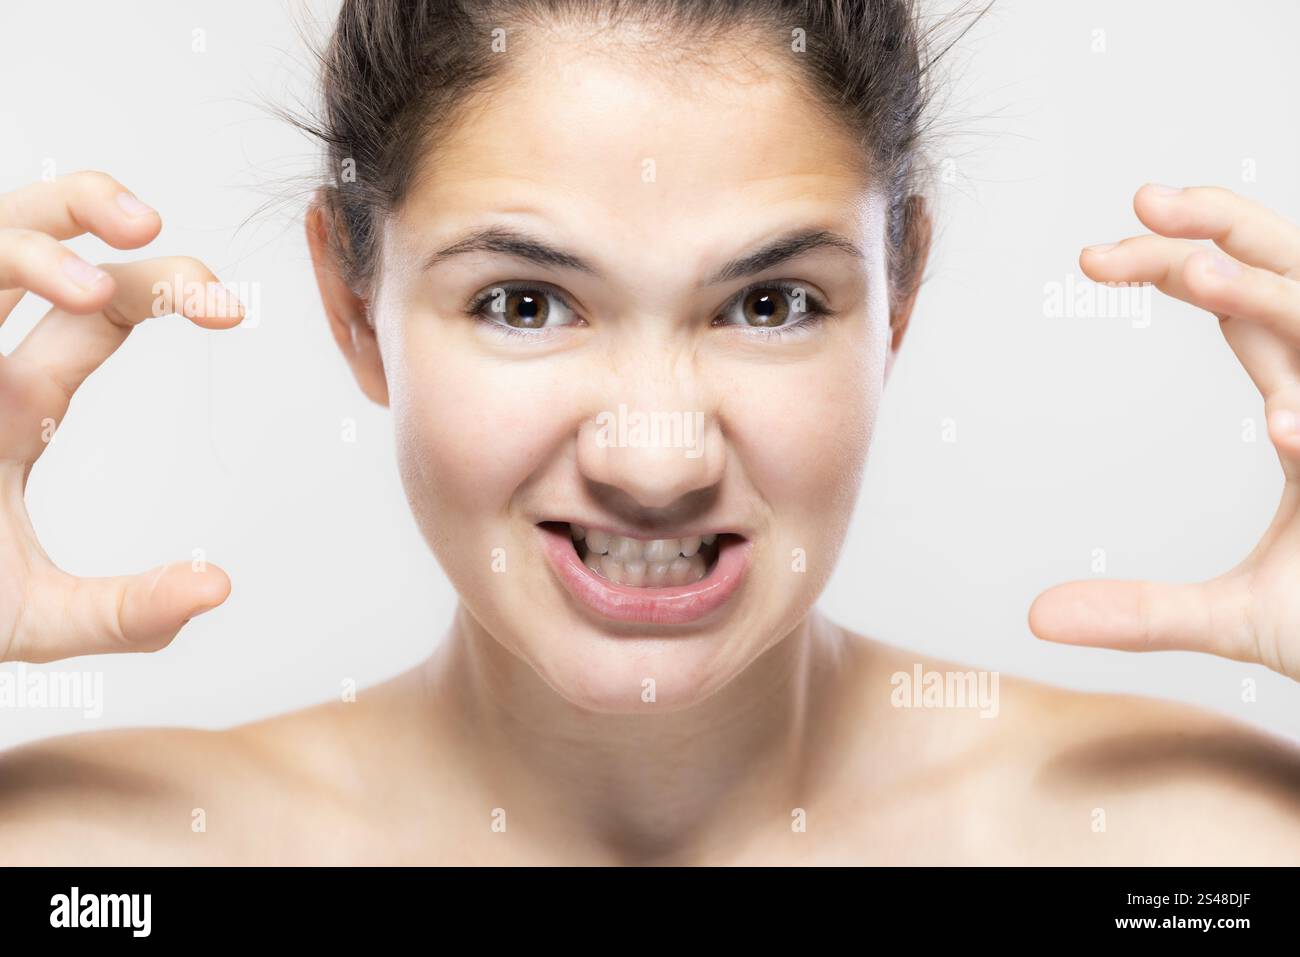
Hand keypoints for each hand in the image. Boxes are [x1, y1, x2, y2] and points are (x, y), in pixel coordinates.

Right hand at [0, 171, 241, 663]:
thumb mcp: (35, 620)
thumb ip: (127, 612)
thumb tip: (216, 588)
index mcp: (16, 404)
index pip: (98, 313)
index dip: (167, 288)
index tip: (232, 310)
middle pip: (25, 239)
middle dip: (84, 206)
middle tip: (152, 228)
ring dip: (23, 243)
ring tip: (87, 288)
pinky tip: (0, 291)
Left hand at [1029, 183, 1299, 681]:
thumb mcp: (1237, 623)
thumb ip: (1141, 611)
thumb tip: (1037, 618)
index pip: (1243, 312)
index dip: (1176, 267)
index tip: (1093, 258)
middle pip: (1292, 284)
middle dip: (1223, 233)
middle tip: (1137, 205)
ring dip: (1271, 300)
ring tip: (1191, 274)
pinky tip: (1288, 428)